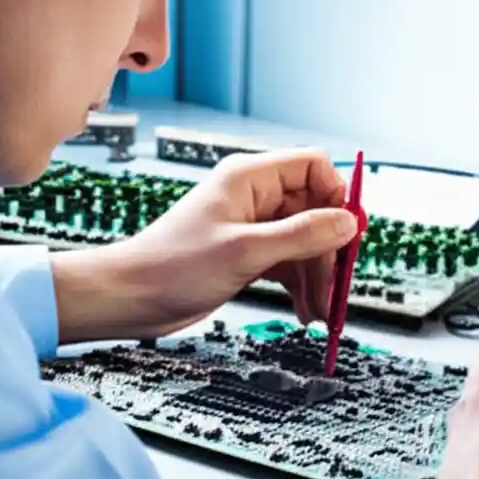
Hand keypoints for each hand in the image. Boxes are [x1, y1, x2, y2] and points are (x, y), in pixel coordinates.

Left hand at [51, 149, 357, 342]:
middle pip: (316, 211)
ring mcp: (253, 226)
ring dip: (318, 276)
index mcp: (250, 178)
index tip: (347, 233)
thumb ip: (301, 235)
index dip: (337, 196)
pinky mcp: (249, 254)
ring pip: (306, 242)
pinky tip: (305, 311)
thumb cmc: (171, 266)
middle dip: (329, 250)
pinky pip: (290, 263)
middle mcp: (255, 197)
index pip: (313, 167)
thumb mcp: (245, 251)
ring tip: (320, 310)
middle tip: (336, 286)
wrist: (130, 298)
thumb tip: (348, 223)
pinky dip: (301, 286)